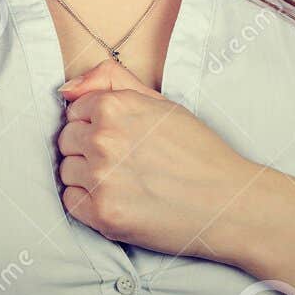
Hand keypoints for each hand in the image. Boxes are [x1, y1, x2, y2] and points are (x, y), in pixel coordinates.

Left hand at [55, 58, 255, 260]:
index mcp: (114, 106)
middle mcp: (103, 139)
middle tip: (123, 160)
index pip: (74, 110)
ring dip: (86, 175)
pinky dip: (87, 201)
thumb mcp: (160, 101)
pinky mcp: (103, 214)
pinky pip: (70, 201)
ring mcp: (101, 178)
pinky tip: (117, 198)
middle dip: (87, 148)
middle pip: (66, 140)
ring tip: (122, 180)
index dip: (95, 123)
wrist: (228, 202)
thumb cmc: (197, 151)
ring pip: (66, 170)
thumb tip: (66, 89)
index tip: (120, 137)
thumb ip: (111, 80)